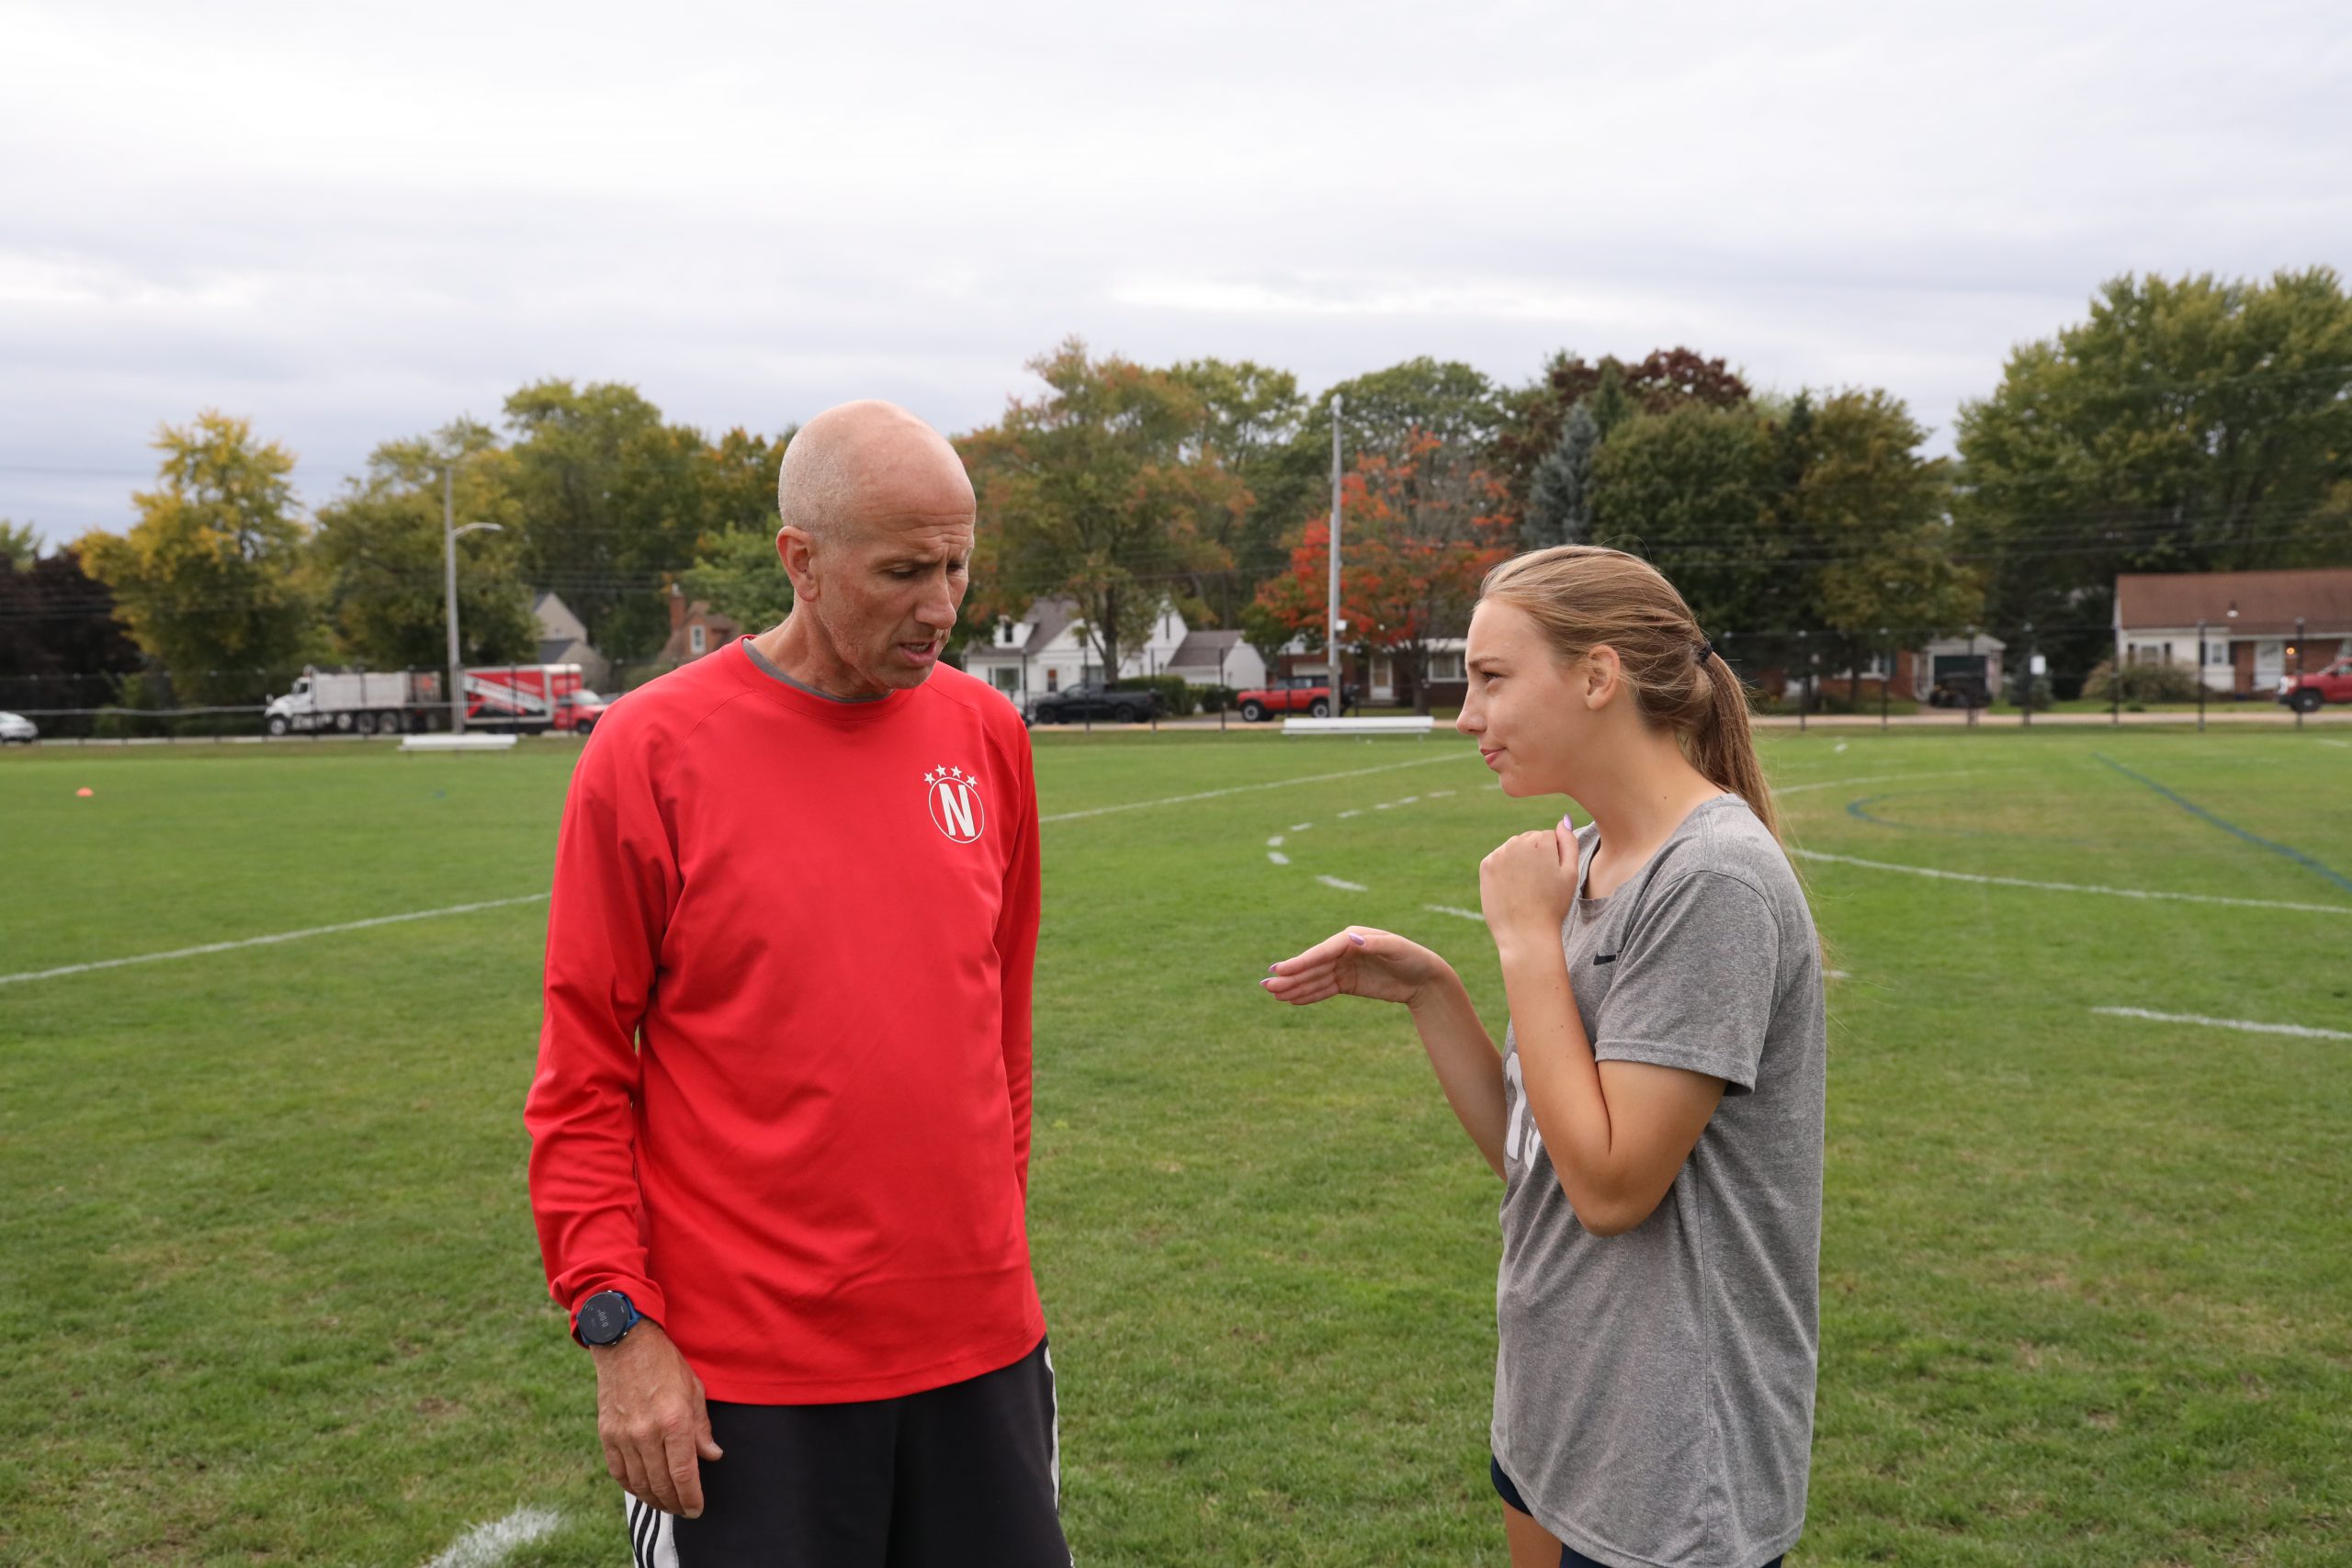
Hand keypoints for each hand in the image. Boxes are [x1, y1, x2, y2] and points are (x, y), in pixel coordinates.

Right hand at [593, 1321, 722, 1518]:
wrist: (625, 1344)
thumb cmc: (665, 1364)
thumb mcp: (694, 1390)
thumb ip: (702, 1428)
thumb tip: (712, 1456)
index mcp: (674, 1420)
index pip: (684, 1473)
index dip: (692, 1497)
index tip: (697, 1509)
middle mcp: (647, 1432)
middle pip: (661, 1483)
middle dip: (675, 1503)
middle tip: (683, 1510)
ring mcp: (624, 1435)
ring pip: (639, 1483)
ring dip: (653, 1499)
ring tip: (666, 1504)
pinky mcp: (607, 1434)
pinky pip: (619, 1472)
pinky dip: (631, 1486)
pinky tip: (642, 1490)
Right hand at [1262, 926, 1454, 1008]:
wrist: (1426, 979)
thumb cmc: (1414, 959)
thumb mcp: (1398, 950)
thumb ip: (1375, 944)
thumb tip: (1351, 939)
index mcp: (1352, 938)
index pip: (1322, 951)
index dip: (1301, 961)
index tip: (1282, 970)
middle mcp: (1344, 951)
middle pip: (1313, 965)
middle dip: (1291, 976)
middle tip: (1266, 986)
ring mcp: (1345, 968)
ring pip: (1315, 979)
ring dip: (1294, 987)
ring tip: (1272, 995)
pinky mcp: (1348, 983)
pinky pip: (1324, 989)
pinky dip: (1308, 995)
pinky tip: (1292, 1000)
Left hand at [1479, 825, 1578, 949]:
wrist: (1526, 933)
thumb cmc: (1553, 905)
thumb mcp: (1570, 873)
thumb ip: (1569, 842)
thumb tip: (1562, 819)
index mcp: (1541, 840)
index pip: (1549, 837)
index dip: (1554, 858)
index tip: (1551, 877)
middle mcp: (1517, 842)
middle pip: (1530, 840)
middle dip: (1535, 855)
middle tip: (1539, 884)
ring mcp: (1499, 853)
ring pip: (1513, 849)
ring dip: (1520, 861)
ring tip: (1526, 886)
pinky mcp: (1486, 865)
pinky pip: (1499, 859)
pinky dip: (1505, 870)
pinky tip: (1512, 887)